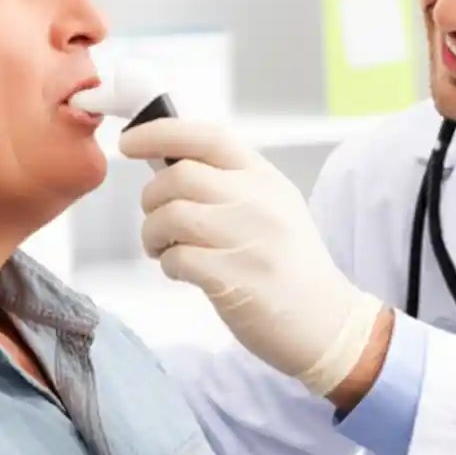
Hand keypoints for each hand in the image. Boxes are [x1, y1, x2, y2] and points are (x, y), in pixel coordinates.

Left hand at [119, 118, 385, 396]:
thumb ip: (228, 182)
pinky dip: (169, 264)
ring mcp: (248, 239)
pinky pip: (177, 258)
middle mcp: (258, 201)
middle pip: (178, 176)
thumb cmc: (288, 263)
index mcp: (265, 178)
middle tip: (156, 221)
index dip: (160, 132)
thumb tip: (167, 163)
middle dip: (152, 198)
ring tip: (165, 249)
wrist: (327, 321)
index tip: (129, 141)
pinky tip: (183, 272)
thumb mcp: (272, 206)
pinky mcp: (235, 279)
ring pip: (171, 216)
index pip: (206, 136)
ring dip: (153, 234)